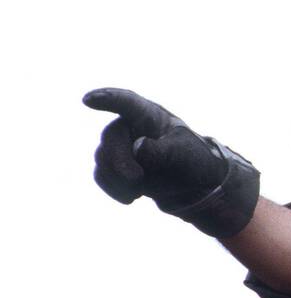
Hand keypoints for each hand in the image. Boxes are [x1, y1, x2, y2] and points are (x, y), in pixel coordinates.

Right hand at [83, 87, 260, 237]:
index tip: (88, 100)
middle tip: (137, 179)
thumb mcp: (184, 154)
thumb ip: (162, 151)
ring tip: (140, 191)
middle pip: (110, 138)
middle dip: (119, 161)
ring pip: (102, 159)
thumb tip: (137, 149)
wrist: (196, 186)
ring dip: (118, 178)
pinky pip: (102, 176)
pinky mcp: (117, 168)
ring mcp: (122, 147)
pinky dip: (113, 188)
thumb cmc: (194, 161)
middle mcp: (131, 127)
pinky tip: (132, 198)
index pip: (126, 102)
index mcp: (150, 115)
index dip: (107, 99)